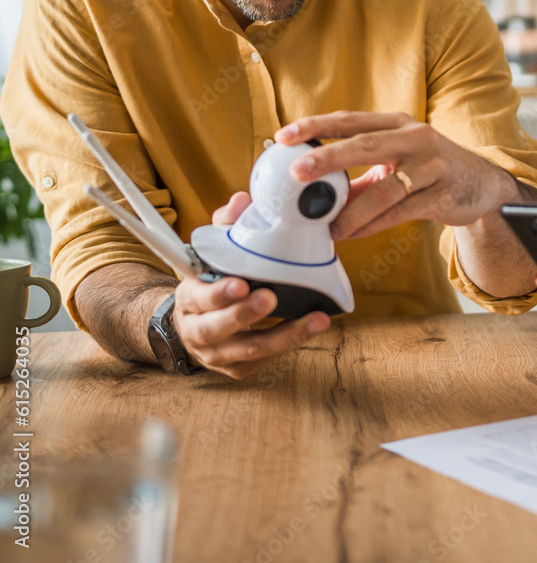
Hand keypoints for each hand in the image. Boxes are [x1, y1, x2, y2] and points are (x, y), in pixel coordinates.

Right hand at [170, 192, 330, 379]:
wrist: (194, 322)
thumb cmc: (210, 281)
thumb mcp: (211, 252)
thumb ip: (226, 225)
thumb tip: (242, 200)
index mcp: (189, 297)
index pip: (199, 297)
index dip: (218, 294)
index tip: (241, 283)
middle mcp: (198, 330)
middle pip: (218, 328)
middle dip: (246, 314)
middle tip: (271, 298)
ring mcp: (216, 354)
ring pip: (248, 350)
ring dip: (283, 336)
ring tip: (314, 320)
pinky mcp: (237, 368)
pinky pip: (263, 360)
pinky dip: (287, 346)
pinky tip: (311, 330)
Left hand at [274, 111, 519, 240]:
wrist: (483, 186)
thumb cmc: (431, 171)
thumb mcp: (398, 163)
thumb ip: (361, 178)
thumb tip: (317, 196)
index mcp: (397, 123)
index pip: (350, 120)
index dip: (316, 126)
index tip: (284, 135)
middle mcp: (415, 138)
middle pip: (365, 144)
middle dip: (328, 157)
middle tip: (297, 172)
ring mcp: (431, 165)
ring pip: (385, 188)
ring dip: (352, 210)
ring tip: (328, 226)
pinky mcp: (441, 194)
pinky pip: (400, 212)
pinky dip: (373, 225)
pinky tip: (352, 234)